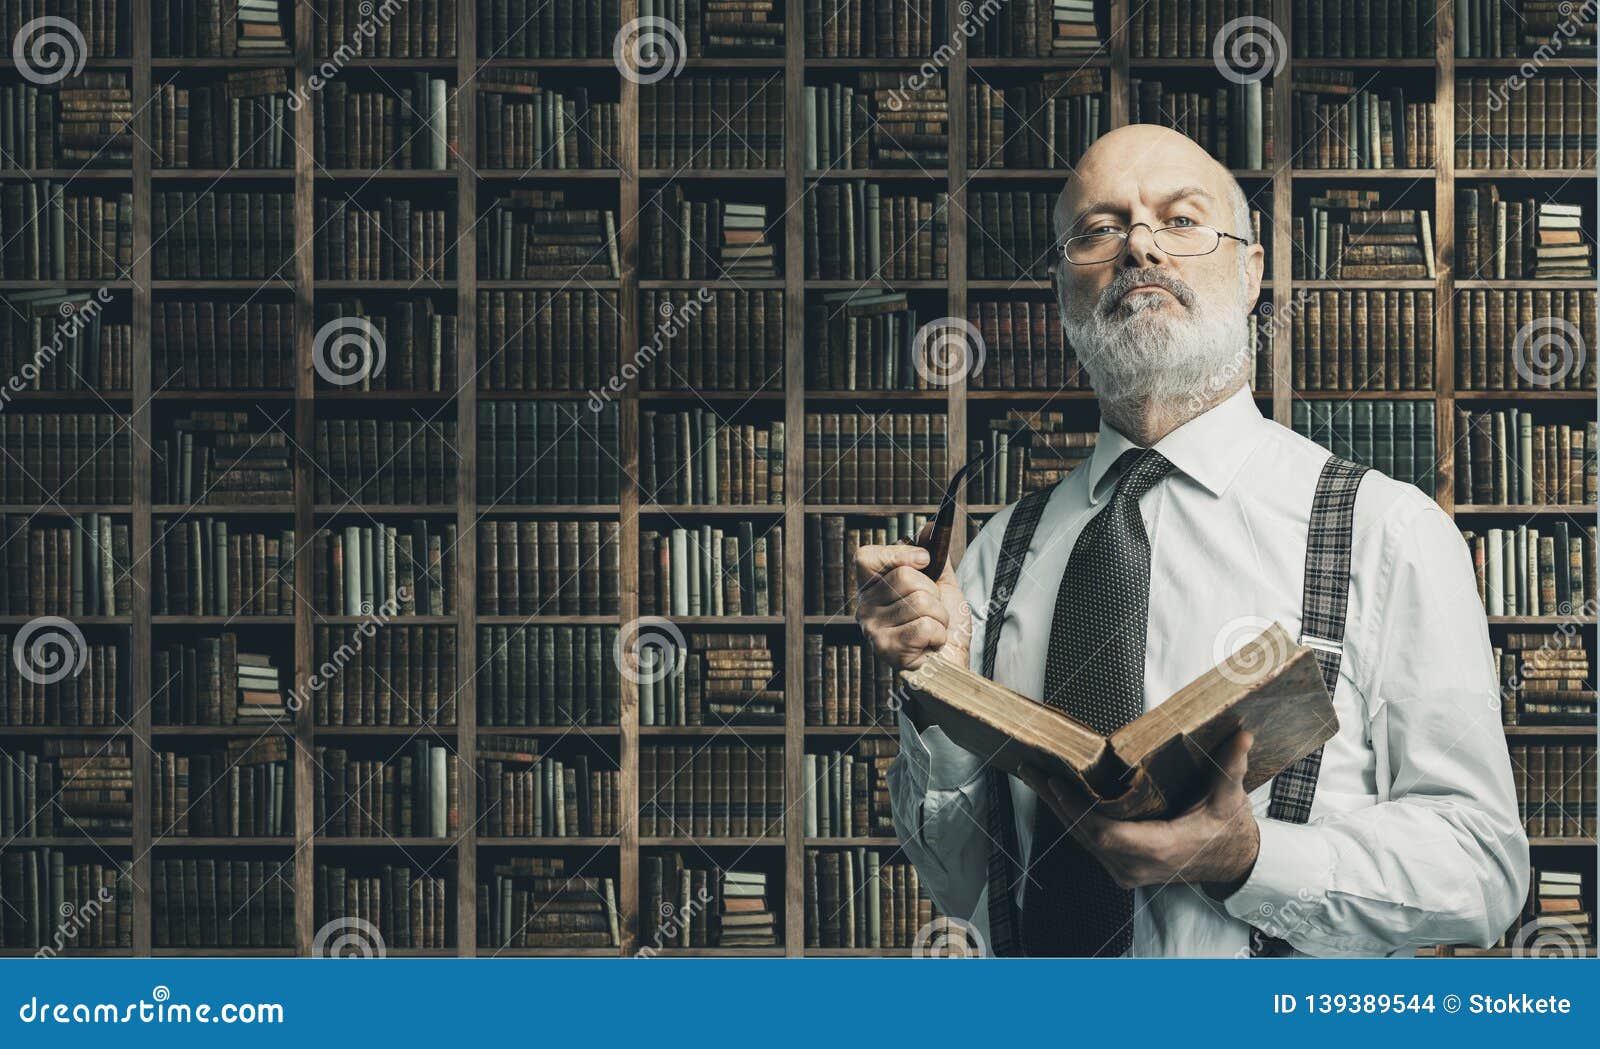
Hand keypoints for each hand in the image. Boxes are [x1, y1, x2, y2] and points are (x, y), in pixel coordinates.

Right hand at [853, 544, 971, 671]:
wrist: (951, 667)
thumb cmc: (943, 628)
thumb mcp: (942, 586)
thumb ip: (935, 557)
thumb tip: (929, 527)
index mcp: (872, 589)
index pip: (866, 557)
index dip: (897, 553)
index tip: (924, 560)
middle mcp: (864, 608)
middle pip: (905, 577)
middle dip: (933, 593)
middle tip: (933, 611)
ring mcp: (872, 630)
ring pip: (920, 602)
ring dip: (940, 617)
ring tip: (933, 630)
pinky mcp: (887, 650)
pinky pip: (925, 626)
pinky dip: (939, 634)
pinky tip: (931, 644)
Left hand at [1019, 730, 1260, 897]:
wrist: (1231, 863)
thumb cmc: (1228, 830)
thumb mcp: (1230, 799)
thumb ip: (1231, 767)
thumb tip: (1242, 734)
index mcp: (1161, 849)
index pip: (1106, 833)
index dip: (1078, 811)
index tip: (1057, 784)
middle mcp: (1137, 865)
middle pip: (1085, 834)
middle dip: (1056, 801)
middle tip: (1030, 768)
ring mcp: (1127, 869)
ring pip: (1083, 839)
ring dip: (1058, 808)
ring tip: (1033, 775)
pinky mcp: (1122, 866)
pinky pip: (1089, 842)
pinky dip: (1071, 817)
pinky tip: (1054, 795)